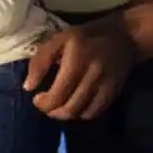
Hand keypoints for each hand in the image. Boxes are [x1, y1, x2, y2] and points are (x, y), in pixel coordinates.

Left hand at [23, 17, 137, 120]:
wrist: (124, 37)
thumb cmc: (84, 38)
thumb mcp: (59, 39)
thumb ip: (41, 61)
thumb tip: (28, 86)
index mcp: (76, 60)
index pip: (57, 93)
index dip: (44, 103)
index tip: (36, 98)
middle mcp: (92, 75)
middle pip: (69, 107)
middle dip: (52, 111)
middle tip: (45, 105)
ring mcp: (105, 86)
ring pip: (81, 113)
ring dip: (65, 115)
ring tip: (57, 108)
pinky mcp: (114, 93)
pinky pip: (95, 112)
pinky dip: (81, 114)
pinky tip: (75, 106)